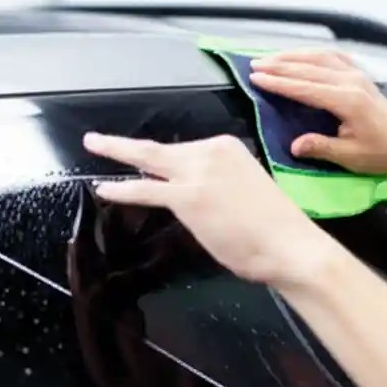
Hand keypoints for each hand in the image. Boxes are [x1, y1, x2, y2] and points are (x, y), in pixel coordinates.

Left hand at [82, 131, 340, 287]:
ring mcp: (197, 172)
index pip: (187, 152)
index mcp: (228, 148)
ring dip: (117, 153)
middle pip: (160, 149)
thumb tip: (200, 199)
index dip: (169, 164)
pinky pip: (146, 190)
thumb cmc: (276, 229)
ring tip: (95, 148)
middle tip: (96, 140)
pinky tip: (104, 189)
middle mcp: (211, 152)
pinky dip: (122, 189)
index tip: (155, 167)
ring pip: (148, 160)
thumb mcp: (247, 190)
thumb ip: (219, 187)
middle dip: (125, 144)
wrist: (290, 245)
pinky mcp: (187, 197)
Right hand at [249, 48, 386, 174]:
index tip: (256, 78)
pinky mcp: (360, 74)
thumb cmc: (382, 152)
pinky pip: (333, 57)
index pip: (305, 88)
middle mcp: (351, 81)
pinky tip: (300, 56)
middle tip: (254, 66)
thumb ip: (321, 147)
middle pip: (308, 68)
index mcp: (347, 101)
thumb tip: (294, 145)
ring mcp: (357, 75)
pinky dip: (312, 54)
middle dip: (279, 65)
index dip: (279, 82)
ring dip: (293, 56)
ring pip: (319, 57)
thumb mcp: (350, 156)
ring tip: (269, 59)